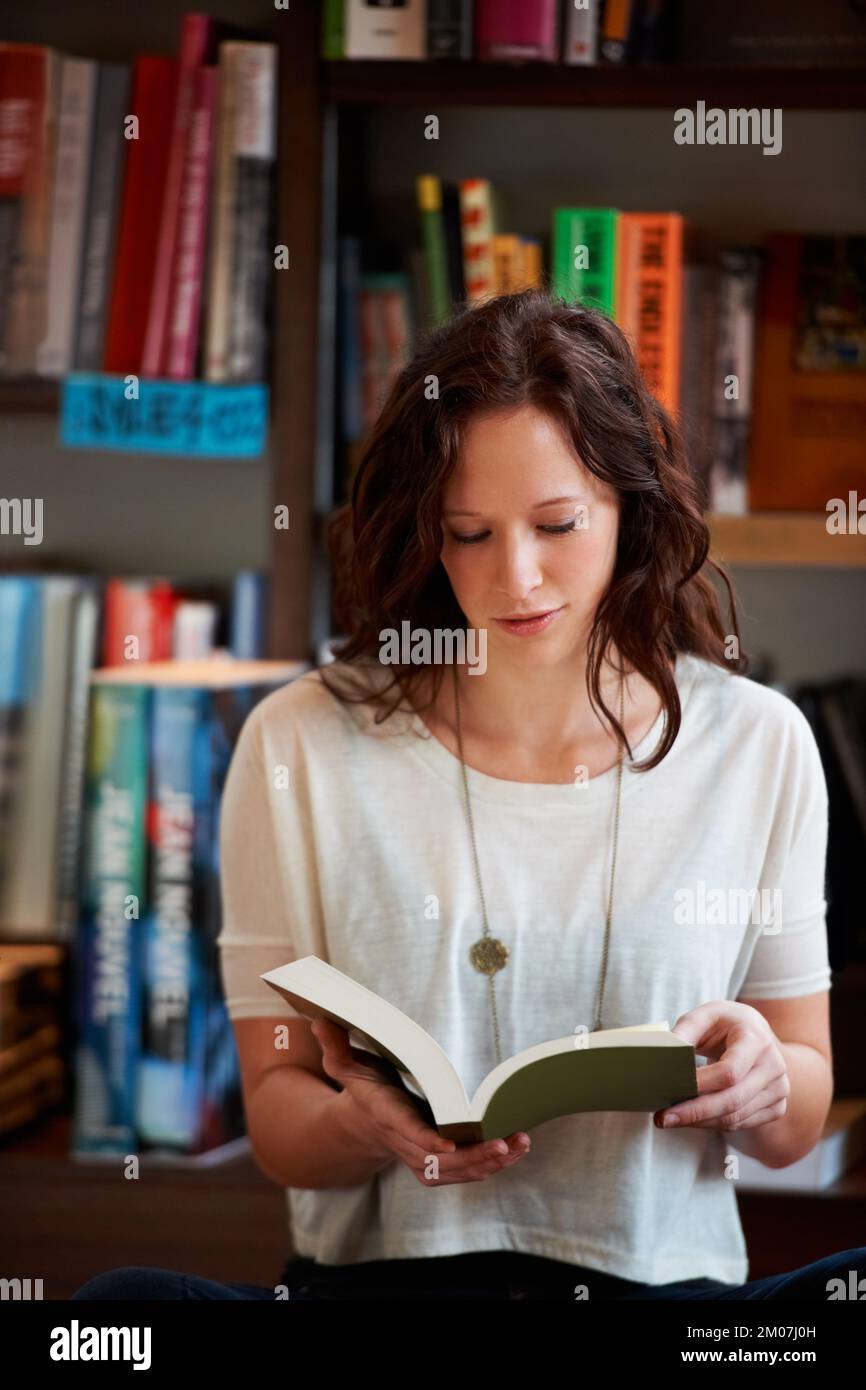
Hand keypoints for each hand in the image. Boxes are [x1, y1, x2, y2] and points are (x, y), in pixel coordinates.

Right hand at [310, 1018, 530, 1184]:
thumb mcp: (345, 1065)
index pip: (407, 1132)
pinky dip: (491, 1164)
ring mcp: (421, 1159)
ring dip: (490, 1162)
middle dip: (473, 1156)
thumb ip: (336, 1045)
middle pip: (440, 1160)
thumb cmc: (362, 1088)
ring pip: (457, 1171)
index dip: (426, 1141)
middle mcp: (405, 1144)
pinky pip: (465, 1172)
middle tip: (503, 1142)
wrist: (363, 1125)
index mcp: (387, 1116)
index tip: (447, 1144)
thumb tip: (321, 1018)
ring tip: (518, 1144)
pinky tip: (516, 1149)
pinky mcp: (436, 1165)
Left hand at [653, 1000, 790, 1132]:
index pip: (730, 1071)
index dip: (701, 1084)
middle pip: (733, 1100)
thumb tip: (666, 1053)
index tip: (672, 1090)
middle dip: (694, 1112)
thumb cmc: (726, 1024)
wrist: (757, 1035)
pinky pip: (741, 1123)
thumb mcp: (705, 1015)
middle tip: (663, 1118)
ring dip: (700, 1122)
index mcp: (756, 1039)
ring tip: (671, 1119)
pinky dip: (713, 1123)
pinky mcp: (776, 1107)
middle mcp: (773, 1065)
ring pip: (735, 1117)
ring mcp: (779, 1089)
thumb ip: (685, 1031)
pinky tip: (692, 1118)